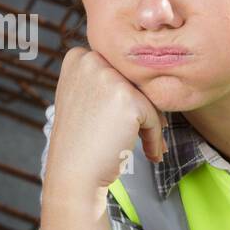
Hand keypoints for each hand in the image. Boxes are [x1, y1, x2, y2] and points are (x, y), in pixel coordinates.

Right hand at [44, 45, 167, 194]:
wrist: (74, 173)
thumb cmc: (82, 141)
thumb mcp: (83, 97)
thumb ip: (106, 79)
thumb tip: (147, 74)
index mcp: (78, 57)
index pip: (120, 71)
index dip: (127, 96)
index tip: (122, 120)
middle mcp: (91, 60)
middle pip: (135, 82)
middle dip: (143, 108)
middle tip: (140, 135)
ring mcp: (109, 78)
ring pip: (147, 97)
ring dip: (151, 124)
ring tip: (148, 146)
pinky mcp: (128, 99)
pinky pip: (155, 116)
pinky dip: (155, 137)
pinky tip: (150, 154)